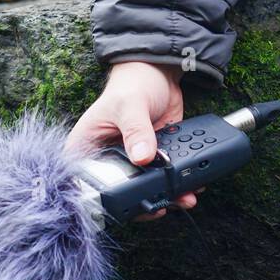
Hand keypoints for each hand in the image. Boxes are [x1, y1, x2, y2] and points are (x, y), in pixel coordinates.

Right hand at [65, 61, 196, 220]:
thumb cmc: (133, 82)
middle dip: (145, 202)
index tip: (129, 205)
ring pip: (146, 188)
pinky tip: (192, 186)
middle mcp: (108, 158)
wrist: (159, 73)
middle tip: (163, 207)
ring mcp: (132, 161)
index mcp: (88, 147)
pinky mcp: (154, 159)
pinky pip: (165, 177)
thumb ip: (136, 130)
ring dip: (167, 196)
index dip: (107, 198)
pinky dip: (178, 184)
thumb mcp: (130, 104)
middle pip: (122, 191)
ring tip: (184, 198)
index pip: (89, 182)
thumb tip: (142, 157)